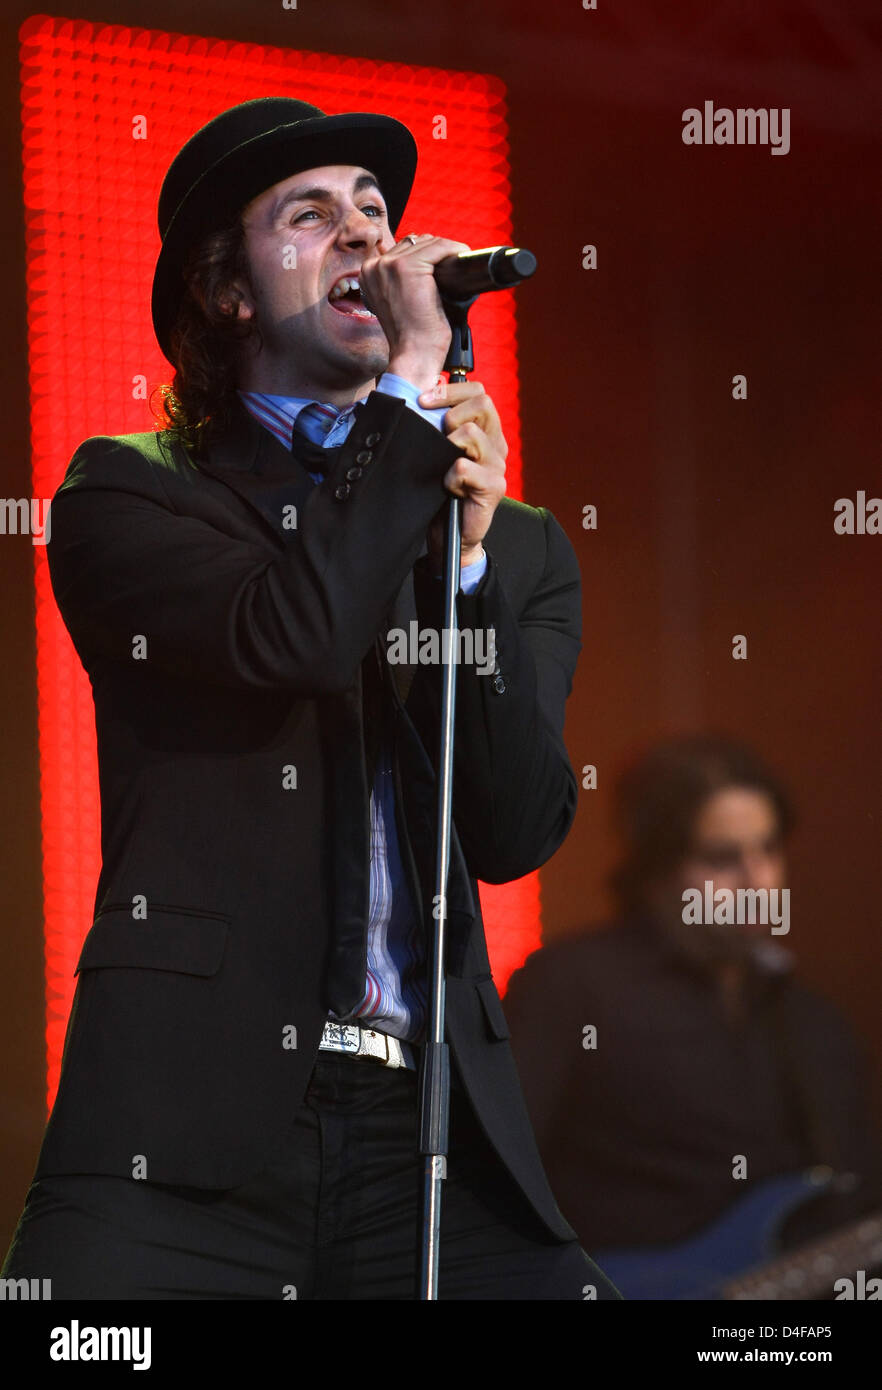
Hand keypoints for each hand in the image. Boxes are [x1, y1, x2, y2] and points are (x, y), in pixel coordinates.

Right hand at [359, 233, 469, 390]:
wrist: (414, 355)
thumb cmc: (413, 337)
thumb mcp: (401, 302)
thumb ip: (405, 281)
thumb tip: (432, 262)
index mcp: (369, 273)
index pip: (403, 250)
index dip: (426, 255)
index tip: (443, 264)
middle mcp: (374, 266)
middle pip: (414, 243)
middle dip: (437, 253)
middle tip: (455, 265)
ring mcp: (390, 264)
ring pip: (427, 243)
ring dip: (446, 252)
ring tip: (459, 263)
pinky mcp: (408, 267)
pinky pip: (438, 247)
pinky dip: (453, 250)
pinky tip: (462, 257)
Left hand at [418, 380, 507, 571]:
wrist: (450, 534)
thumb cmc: (439, 491)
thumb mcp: (437, 451)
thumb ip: (438, 426)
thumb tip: (419, 398)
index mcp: (485, 431)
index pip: (477, 391)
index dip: (449, 390)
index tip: (423, 402)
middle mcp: (495, 444)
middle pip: (482, 403)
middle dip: (451, 413)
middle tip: (437, 433)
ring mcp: (497, 466)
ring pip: (471, 433)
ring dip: (447, 446)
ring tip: (443, 466)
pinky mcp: (493, 487)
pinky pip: (464, 467)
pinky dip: (449, 477)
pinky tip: (448, 488)